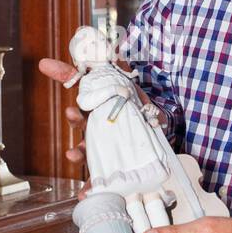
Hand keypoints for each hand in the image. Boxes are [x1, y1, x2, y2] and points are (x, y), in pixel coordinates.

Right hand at [37, 56, 166, 197]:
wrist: (162, 124)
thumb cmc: (138, 103)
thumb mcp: (126, 79)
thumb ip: (110, 61)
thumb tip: (98, 39)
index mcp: (99, 109)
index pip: (80, 106)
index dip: (73, 106)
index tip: (70, 107)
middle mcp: (99, 128)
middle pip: (83, 128)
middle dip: (77, 125)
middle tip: (75, 117)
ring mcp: (107, 146)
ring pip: (88, 153)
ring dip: (79, 155)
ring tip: (75, 153)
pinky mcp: (117, 162)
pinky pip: (100, 178)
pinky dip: (89, 187)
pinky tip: (83, 193)